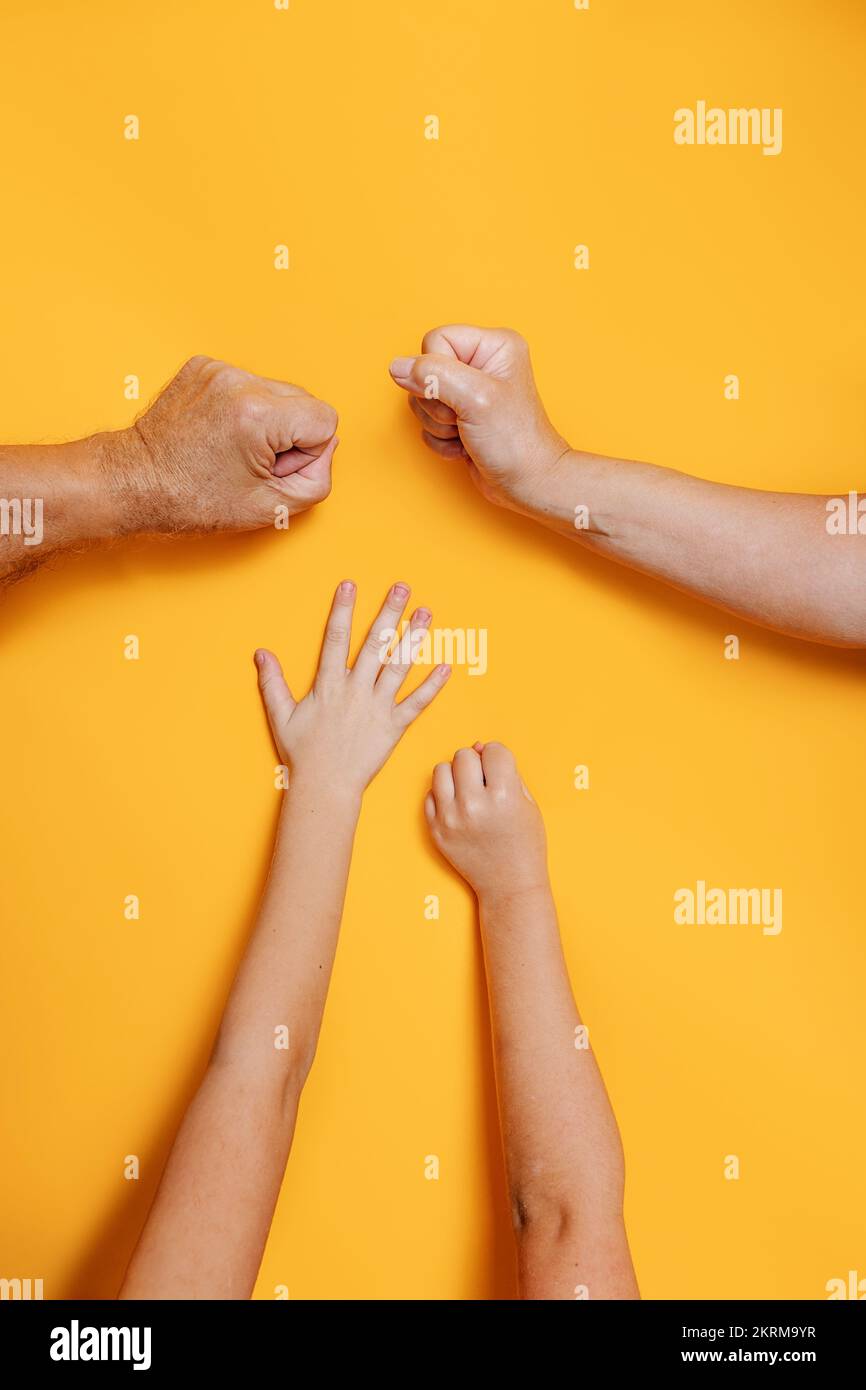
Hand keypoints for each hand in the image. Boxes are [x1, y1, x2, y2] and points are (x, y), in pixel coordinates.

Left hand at [104, 355, 338, 534]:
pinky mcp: (203, 366)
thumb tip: (325, 446)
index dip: (307, 453)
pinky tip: (220, 431)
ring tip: (233, 447)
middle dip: (289, 434)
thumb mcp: (271, 508)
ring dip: (267, 420)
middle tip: (252, 461)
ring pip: (278, 391)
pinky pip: (248, 384)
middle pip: (303, 400)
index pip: (325, 419)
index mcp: (258, 414)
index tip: (272, 468)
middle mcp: (238, 382)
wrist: (136, 482)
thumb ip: (316, 479)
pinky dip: (243, 408)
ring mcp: (218, 370)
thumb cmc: (193, 500)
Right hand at [255, 581, 451, 799]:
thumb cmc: (302, 753)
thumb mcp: (281, 715)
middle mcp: (355, 690)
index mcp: (328, 685)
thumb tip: (261, 653)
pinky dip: (432, 686)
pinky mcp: (393, 727)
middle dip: (389, 612)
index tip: (351, 585)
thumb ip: (272, 683)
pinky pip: (417, 703)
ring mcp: (376, 707)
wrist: (325, 786)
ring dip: (414, 638)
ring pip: (399, 666)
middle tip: (402, 587)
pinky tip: (446, 666)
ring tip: (426, 614)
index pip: (336, 638)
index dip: (343, 610)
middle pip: (374, 644)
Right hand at [389, 326, 570, 512]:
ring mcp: (469, 391)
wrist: (527, 484)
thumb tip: (398, 367)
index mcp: (494, 345)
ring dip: (438, 425)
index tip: (461, 398)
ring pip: (421, 399)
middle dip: (438, 404)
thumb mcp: (475, 399)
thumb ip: (434, 375)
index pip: (435, 340)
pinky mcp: (459, 416)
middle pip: (425, 371)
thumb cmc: (516, 443)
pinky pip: (427, 422)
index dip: (436, 372)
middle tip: (465, 419)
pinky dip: (441, 439)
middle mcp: (481, 363)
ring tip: (466, 433)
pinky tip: (465, 445)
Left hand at [424, 742, 547, 898]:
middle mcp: (473, 805)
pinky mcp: (436, 830)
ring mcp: (451, 818)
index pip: (493, 750)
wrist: (509, 885)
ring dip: (455, 775)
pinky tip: (458, 807)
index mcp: (503, 796)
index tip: (501, 771)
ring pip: (441, 770)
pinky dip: (442, 796)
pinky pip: (429, 794)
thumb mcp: (528, 803)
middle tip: (485, 782)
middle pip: (464, 755)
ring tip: (468, 791)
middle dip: (476, 763)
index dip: (499, 758)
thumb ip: (507, 771)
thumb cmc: (524, 844)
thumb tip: (478, 746)